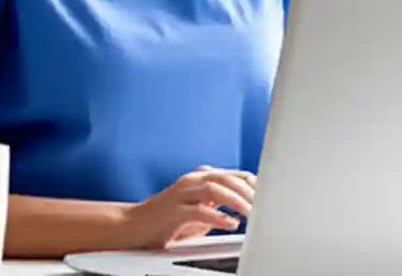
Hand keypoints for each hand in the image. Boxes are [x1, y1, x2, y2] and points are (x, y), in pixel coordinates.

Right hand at [120, 165, 256, 249]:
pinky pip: (200, 211)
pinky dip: (218, 217)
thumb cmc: (167, 219)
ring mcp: (181, 194)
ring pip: (216, 190)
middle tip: (263, 206)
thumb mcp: (198, 207)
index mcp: (200, 178)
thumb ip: (218, 203)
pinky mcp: (173, 211)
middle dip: (249, 192)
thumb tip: (245, 204)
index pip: (233, 175)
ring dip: (237, 202)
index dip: (253, 184)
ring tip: (250, 214)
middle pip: (227, 179)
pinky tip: (230, 224)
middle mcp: (192, 182)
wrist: (133, 226)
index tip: (268, 195)